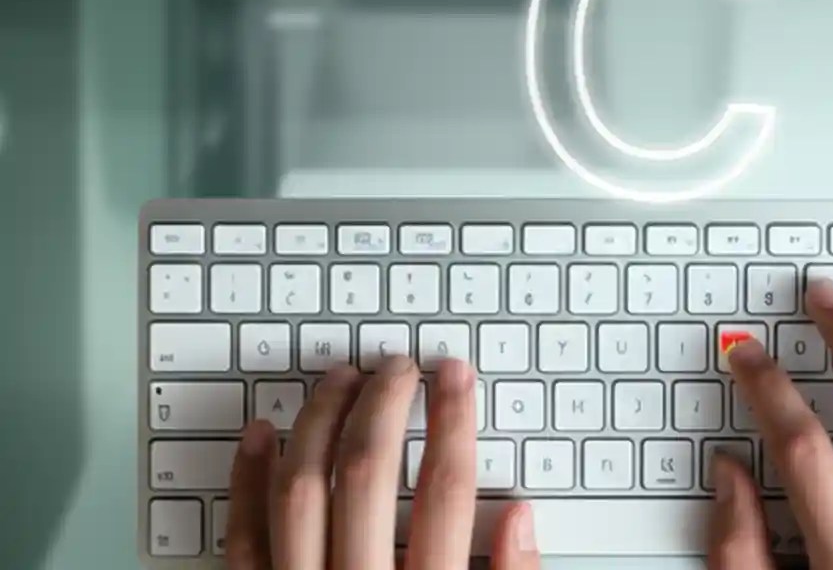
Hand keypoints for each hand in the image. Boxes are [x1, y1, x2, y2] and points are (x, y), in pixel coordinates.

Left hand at [223, 357, 540, 568]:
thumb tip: (520, 517)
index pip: (446, 491)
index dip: (454, 421)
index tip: (455, 375)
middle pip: (367, 474)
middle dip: (384, 405)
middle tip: (398, 367)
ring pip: (300, 490)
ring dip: (319, 424)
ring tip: (339, 381)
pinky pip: (242, 535)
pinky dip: (247, 480)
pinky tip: (262, 434)